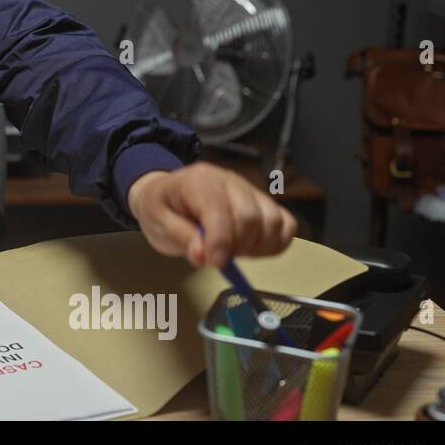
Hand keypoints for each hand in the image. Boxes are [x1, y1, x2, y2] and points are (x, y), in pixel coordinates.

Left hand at [126, 162, 296, 267]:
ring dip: (257, 246)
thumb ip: (182, 238)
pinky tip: (253, 249)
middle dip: (237, 246)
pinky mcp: (263, 203)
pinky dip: (275, 243)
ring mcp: (250, 190)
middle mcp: (229, 181)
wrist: (166, 195)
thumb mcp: (158, 224)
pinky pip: (286, 224)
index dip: (220, 240)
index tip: (215, 263)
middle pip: (250, 217)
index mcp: (199, 181)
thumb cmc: (162, 208)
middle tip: (218, 257)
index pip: (219, 210)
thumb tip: (203, 256)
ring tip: (233, 252)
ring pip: (273, 221)